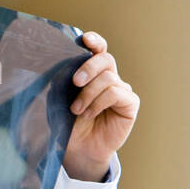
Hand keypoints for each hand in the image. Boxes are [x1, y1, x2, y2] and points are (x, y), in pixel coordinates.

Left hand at [63, 31, 138, 180]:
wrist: (77, 149)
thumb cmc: (68, 123)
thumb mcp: (59, 98)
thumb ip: (64, 79)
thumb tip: (61, 62)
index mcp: (92, 72)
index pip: (98, 50)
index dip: (94, 41)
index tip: (85, 39)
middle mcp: (109, 78)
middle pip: (105, 59)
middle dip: (89, 67)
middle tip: (75, 82)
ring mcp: (121, 89)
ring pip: (108, 78)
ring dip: (89, 94)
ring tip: (77, 110)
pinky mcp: (130, 103)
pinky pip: (116, 93)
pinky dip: (99, 102)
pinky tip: (89, 114)